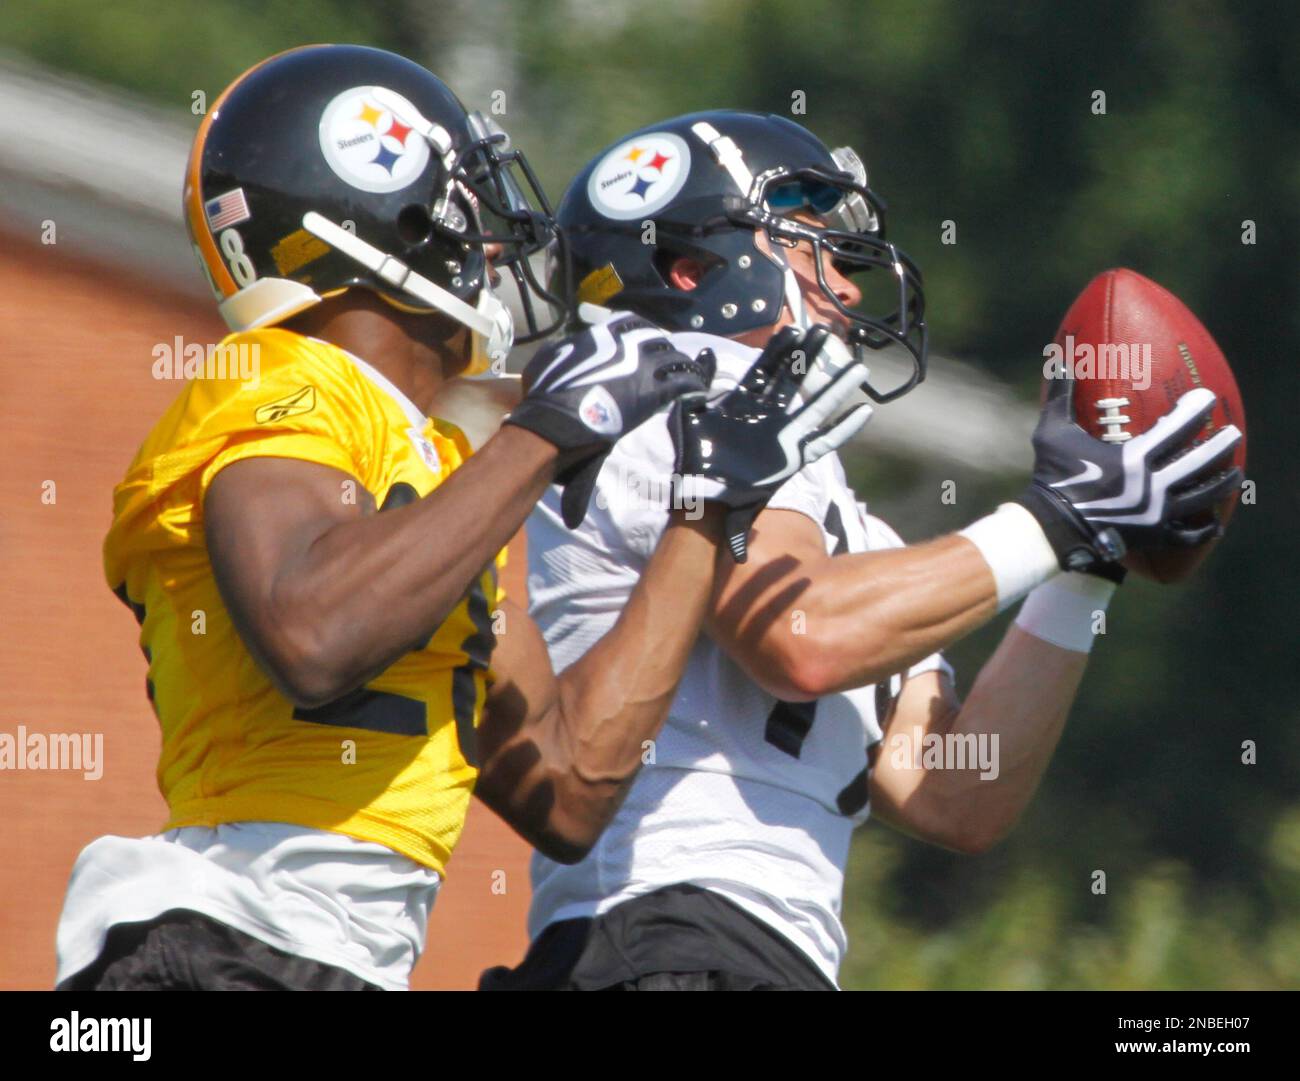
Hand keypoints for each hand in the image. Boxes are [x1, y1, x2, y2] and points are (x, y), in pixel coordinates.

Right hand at [505, 312, 711, 526]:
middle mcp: (628, 344)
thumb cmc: (546, 392)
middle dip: (665, 350)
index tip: (647, 341)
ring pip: (675, 359)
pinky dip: (694, 385)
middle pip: (658, 340)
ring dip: (683, 366)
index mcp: (604, 333)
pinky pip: (683, 383)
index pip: (632, 322)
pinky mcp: (654, 392)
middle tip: (670, 361)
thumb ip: (568, 347)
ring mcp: (644, 367)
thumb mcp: (549, 358)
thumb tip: (572, 346)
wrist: (556, 422)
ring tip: (690, 375)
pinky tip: (698, 391)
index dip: (643, 331)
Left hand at [671, 325, 872, 561]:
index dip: (779, 351)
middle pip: (793, 381)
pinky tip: (863, 413)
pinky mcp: (794, 457)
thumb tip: (705, 353)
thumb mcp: (689, 415)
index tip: (794, 330)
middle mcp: (768, 416)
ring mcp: (784, 436)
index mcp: (744, 404)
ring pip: (816, 407)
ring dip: (836, 389)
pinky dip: (843, 430)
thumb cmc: (693, 457)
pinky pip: (824, 442)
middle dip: (808, 358)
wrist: (704, 492)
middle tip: (824, 333)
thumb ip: (697, 385)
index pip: (766, 370)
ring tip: (859, 370)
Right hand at [1017, 375, 1242, 577]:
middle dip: (1221, 445)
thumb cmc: (1051, 477)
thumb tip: (1060, 360)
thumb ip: (1061, 397)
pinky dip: (1204, 528)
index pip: (1178, 429)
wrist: (1050, 529)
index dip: (1196, 410)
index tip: (1207, 398)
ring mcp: (1157, 514)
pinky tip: (1214, 521)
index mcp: (1134, 459)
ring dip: (1223, 483)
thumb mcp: (1052, 433)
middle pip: (1201, 462)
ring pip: (1203, 497)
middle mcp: (1153, 486)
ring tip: (1235, 472)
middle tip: (1233, 433)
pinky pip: (1188, 534)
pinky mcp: (1154, 536)